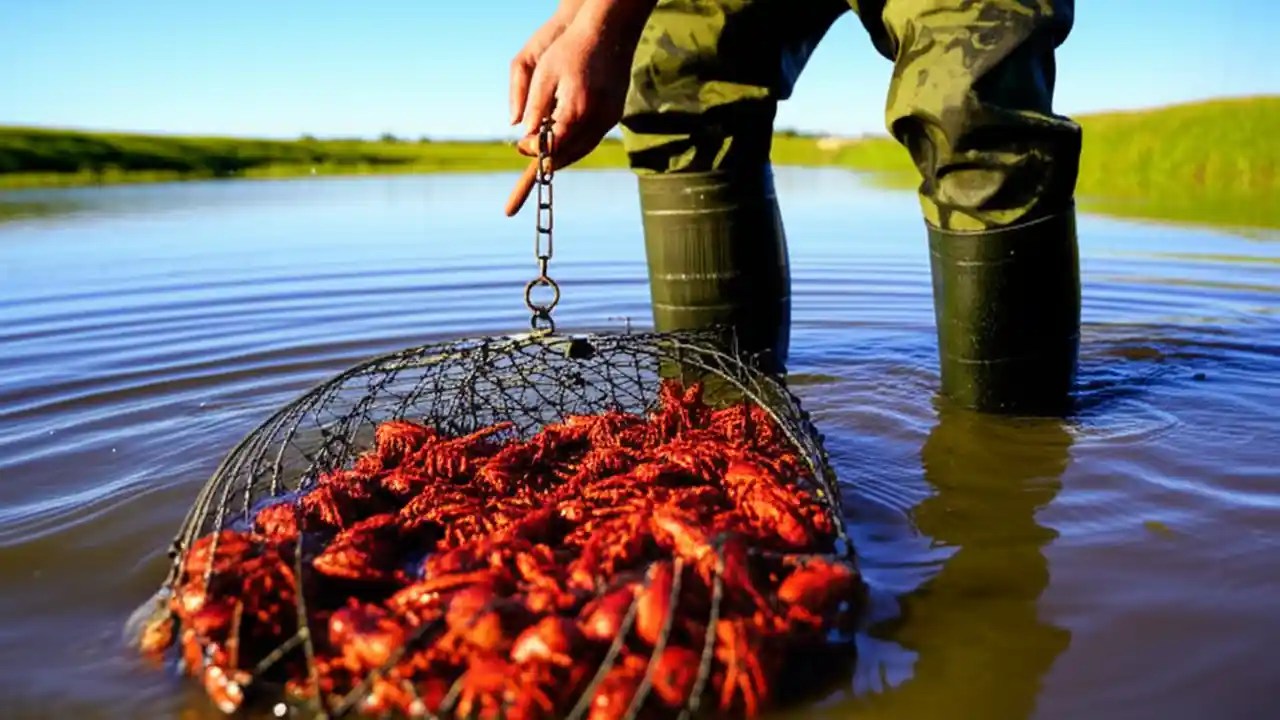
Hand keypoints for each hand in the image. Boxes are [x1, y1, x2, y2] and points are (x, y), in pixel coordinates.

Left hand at [510, 2, 651, 167]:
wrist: (608, 32)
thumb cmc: (571, 50)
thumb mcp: (545, 76)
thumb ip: (536, 107)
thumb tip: (527, 134)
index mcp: (576, 110)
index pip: (554, 145)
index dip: (536, 150)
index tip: (522, 146)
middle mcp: (596, 118)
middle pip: (571, 153)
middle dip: (551, 158)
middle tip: (532, 157)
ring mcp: (610, 118)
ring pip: (585, 149)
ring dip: (566, 155)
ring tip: (547, 155)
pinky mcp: (616, 114)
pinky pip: (595, 137)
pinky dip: (579, 143)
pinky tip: (567, 141)